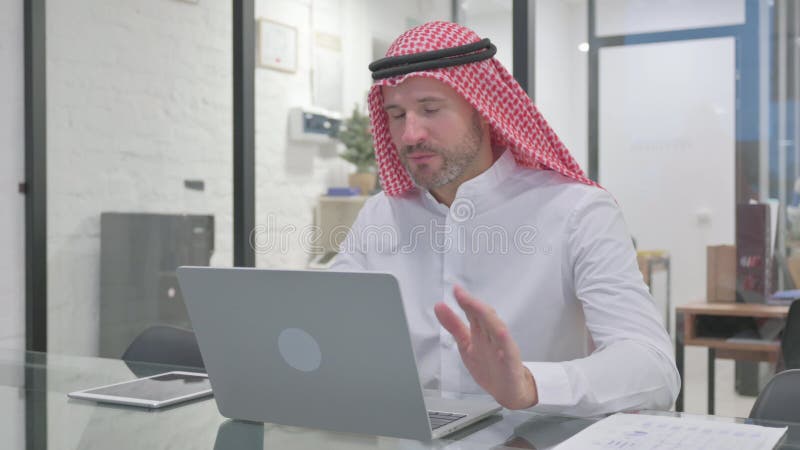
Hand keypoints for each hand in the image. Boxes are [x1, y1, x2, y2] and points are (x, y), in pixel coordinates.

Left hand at [434, 285, 537, 409]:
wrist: (508, 391)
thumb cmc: (489, 367)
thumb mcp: (466, 345)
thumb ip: (454, 326)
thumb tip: (439, 306)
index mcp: (481, 332)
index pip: (473, 312)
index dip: (465, 300)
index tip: (455, 289)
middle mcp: (492, 336)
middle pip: (484, 316)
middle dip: (473, 304)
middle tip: (460, 294)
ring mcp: (503, 347)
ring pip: (496, 327)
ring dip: (486, 315)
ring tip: (474, 305)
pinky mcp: (511, 360)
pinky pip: (508, 348)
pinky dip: (503, 338)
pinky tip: (499, 330)